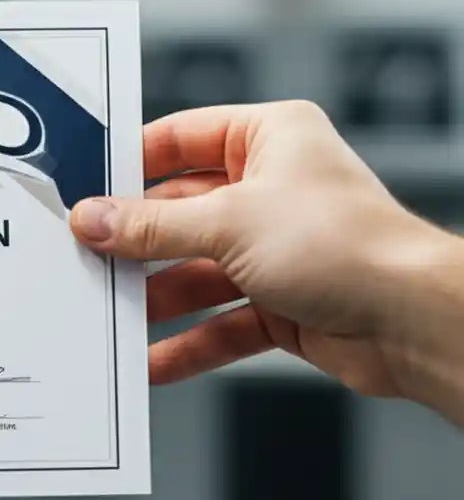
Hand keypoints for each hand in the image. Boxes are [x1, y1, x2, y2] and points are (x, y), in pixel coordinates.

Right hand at [69, 101, 463, 418]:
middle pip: (180, 213)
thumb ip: (152, 226)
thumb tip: (95, 218)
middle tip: (88, 259)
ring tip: (113, 314)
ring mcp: (275, 249)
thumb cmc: (350, 246)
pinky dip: (188, 343)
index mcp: (269, 140)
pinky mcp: (280, 302)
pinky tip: (154, 359)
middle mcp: (272, 189)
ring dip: (156, 298)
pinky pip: (219, 321)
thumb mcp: (228, 224)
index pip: (182, 139)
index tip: (86, 189)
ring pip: (195, 271)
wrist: (412, 321)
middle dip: (137, 244)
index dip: (132, 164)